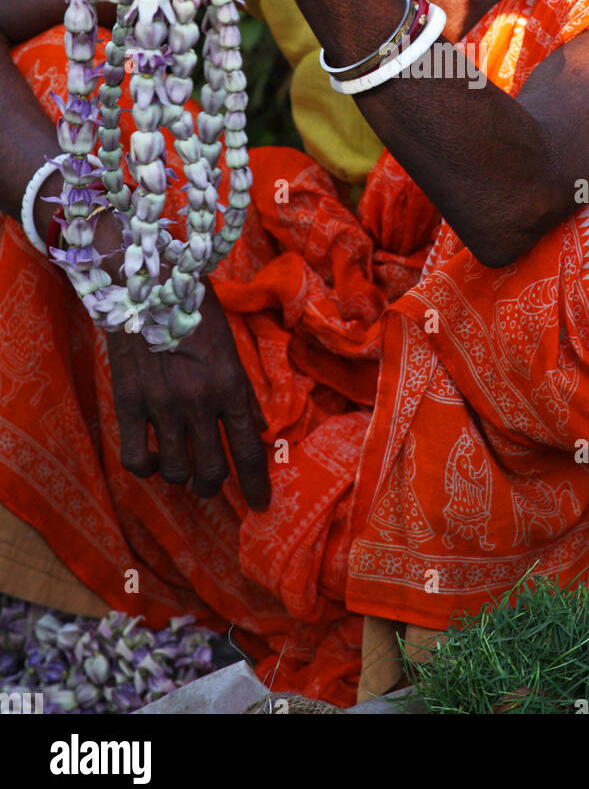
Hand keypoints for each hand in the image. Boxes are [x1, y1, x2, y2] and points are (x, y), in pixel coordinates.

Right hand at [106, 277, 270, 509]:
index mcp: (230, 385)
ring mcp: (161, 405)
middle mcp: (199, 401)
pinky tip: (152, 459)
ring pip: (176, 470)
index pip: (249, 450)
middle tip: (211, 482)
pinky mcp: (128, 403)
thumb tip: (260, 430)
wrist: (146, 283)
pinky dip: (147, 468)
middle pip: (211, 470)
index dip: (256, 484)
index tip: (260, 505)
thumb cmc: (194, 310)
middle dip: (214, 485)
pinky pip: (136, 458)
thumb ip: (244, 392)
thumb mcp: (230, 347)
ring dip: (182, 477)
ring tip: (181, 466)